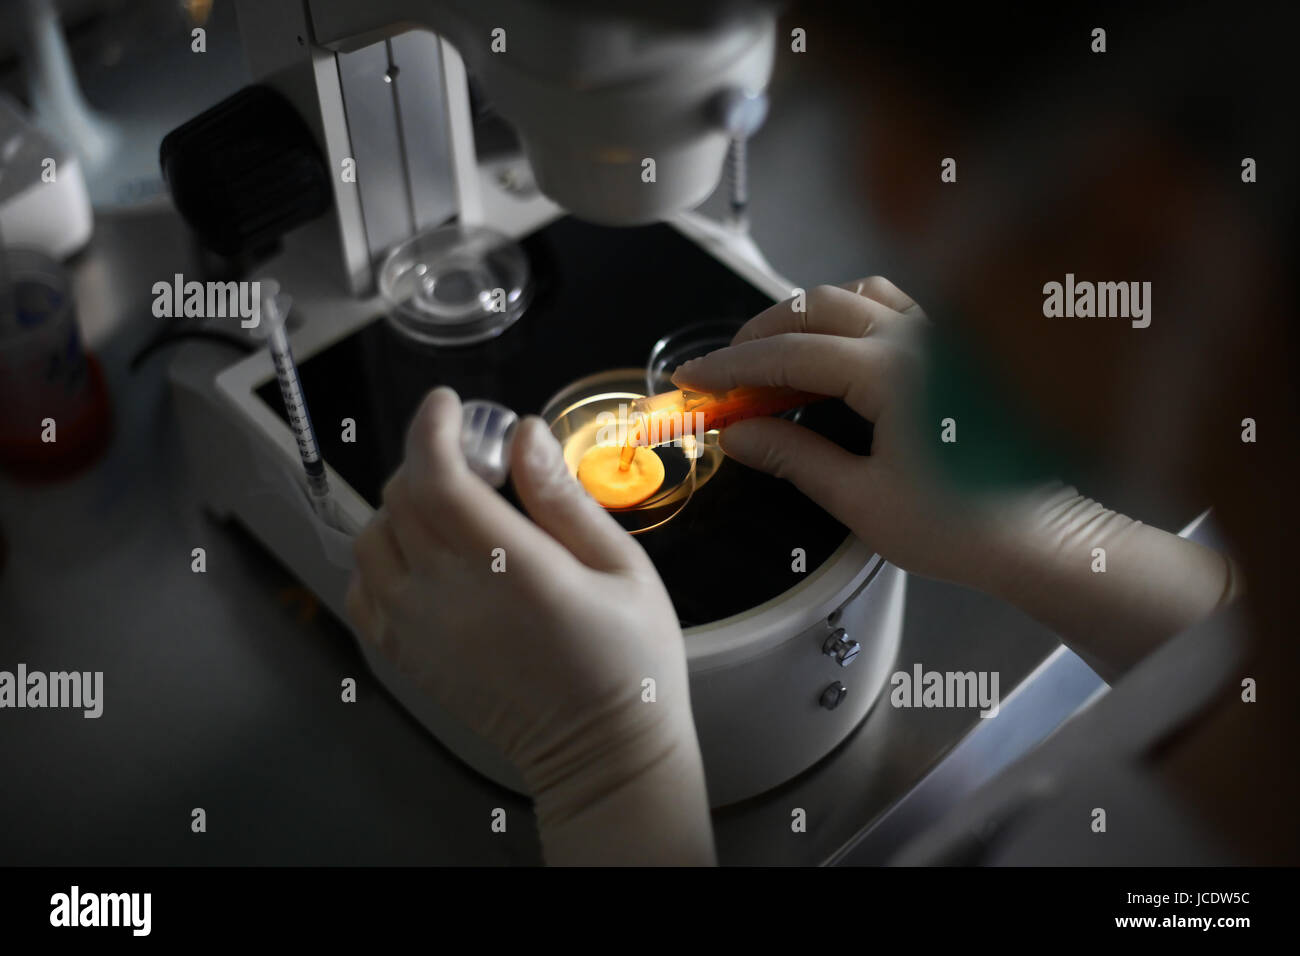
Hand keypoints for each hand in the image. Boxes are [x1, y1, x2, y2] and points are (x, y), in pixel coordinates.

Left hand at [347, 387, 713, 862]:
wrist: (603, 756)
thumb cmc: (631, 658)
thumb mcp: (622, 567)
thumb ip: (563, 497)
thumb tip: (522, 433)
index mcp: (512, 570)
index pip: (438, 479)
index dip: (434, 429)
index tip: (450, 403)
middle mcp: (450, 597)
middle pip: (401, 500)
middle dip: (429, 460)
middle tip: (475, 457)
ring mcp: (418, 631)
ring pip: (372, 541)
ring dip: (401, 507)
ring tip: (449, 507)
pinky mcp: (406, 659)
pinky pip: (362, 590)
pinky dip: (380, 559)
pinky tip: (424, 558)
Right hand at [673, 278, 1236, 678]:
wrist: (1040, 538)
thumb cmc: (959, 528)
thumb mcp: (862, 500)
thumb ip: (794, 456)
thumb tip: (736, 433)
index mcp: (889, 372)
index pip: (788, 354)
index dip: (731, 367)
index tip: (691, 380)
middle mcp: (917, 337)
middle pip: (815, 306)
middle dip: (760, 334)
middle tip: (725, 373)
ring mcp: (942, 335)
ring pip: (856, 293)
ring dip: (805, 317)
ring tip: (775, 359)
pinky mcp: (956, 347)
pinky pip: (891, 306)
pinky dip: (848, 317)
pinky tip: (835, 355)